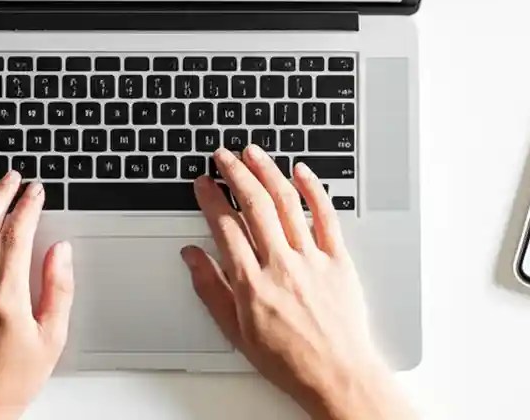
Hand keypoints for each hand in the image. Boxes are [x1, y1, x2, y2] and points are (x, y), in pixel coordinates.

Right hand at [182, 146, 413, 419]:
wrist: (337, 376)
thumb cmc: (288, 359)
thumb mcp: (236, 332)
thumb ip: (210, 289)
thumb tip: (191, 256)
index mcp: (252, 284)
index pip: (225, 227)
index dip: (210, 199)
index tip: (202, 183)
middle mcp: (281, 266)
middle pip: (254, 205)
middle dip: (234, 174)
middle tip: (222, 156)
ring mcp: (312, 260)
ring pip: (286, 203)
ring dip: (267, 171)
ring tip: (253, 153)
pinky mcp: (339, 260)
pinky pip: (325, 216)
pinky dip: (313, 189)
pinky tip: (301, 171)